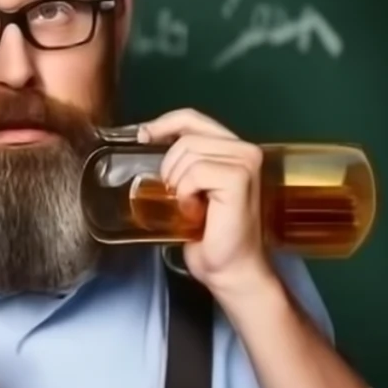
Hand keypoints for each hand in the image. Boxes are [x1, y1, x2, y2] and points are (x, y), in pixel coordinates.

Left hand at [138, 107, 274, 296]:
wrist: (229, 269)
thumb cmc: (209, 236)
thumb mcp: (189, 190)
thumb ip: (182, 163)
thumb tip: (146, 139)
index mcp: (233, 149)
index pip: (192, 118)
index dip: (163, 124)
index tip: (142, 137)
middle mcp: (245, 150)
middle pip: (185, 138)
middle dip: (169, 169)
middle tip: (179, 199)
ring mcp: (245, 163)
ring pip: (188, 154)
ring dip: (178, 186)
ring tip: (191, 209)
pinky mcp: (238, 179)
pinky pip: (194, 173)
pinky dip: (186, 195)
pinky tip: (196, 213)